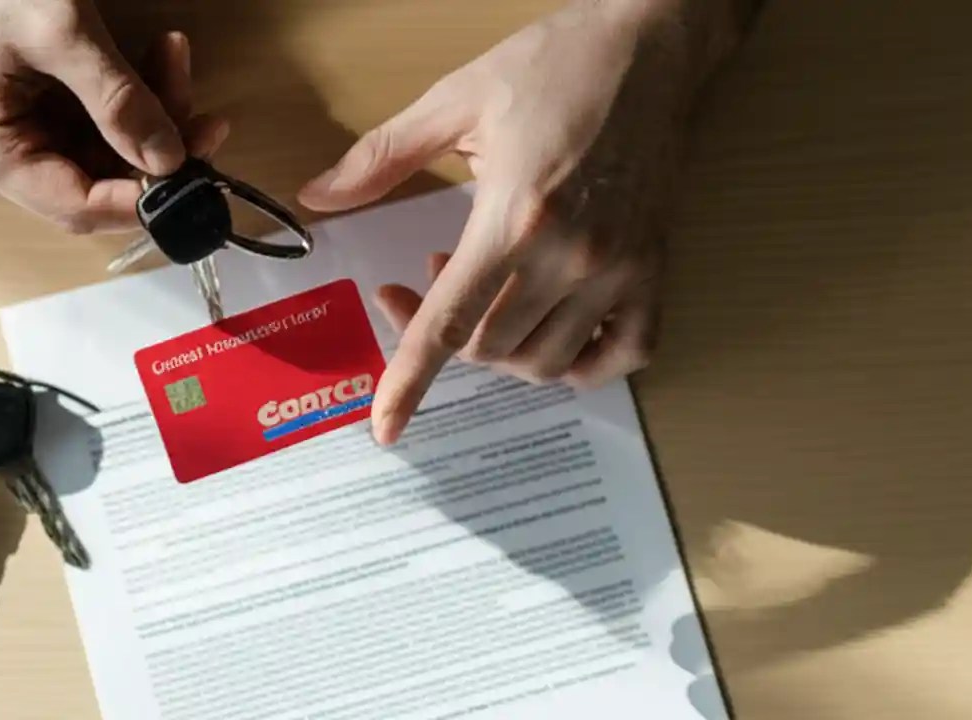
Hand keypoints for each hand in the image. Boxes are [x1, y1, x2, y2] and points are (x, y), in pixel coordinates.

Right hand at [0, 0, 227, 232]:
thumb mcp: (62, 35)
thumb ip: (119, 102)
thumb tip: (170, 160)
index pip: (81, 208)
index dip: (145, 199)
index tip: (199, 172)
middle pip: (99, 181)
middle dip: (156, 147)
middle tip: (206, 114)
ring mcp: (12, 139)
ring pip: (105, 151)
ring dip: (151, 112)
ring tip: (174, 55)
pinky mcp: (29, 114)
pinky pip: (92, 123)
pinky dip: (129, 96)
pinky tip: (157, 57)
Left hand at [300, 0, 715, 444]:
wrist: (653, 44)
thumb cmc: (555, 65)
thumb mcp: (456, 100)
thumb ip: (380, 157)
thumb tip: (316, 196)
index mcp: (514, 215)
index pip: (448, 323)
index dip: (410, 382)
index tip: (387, 427)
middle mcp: (571, 255)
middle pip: (489, 348)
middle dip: (443, 332)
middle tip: (427, 275)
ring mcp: (620, 270)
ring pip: (545, 361)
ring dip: (500, 346)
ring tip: (488, 290)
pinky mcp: (654, 270)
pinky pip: (620, 357)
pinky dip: (581, 364)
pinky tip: (551, 328)